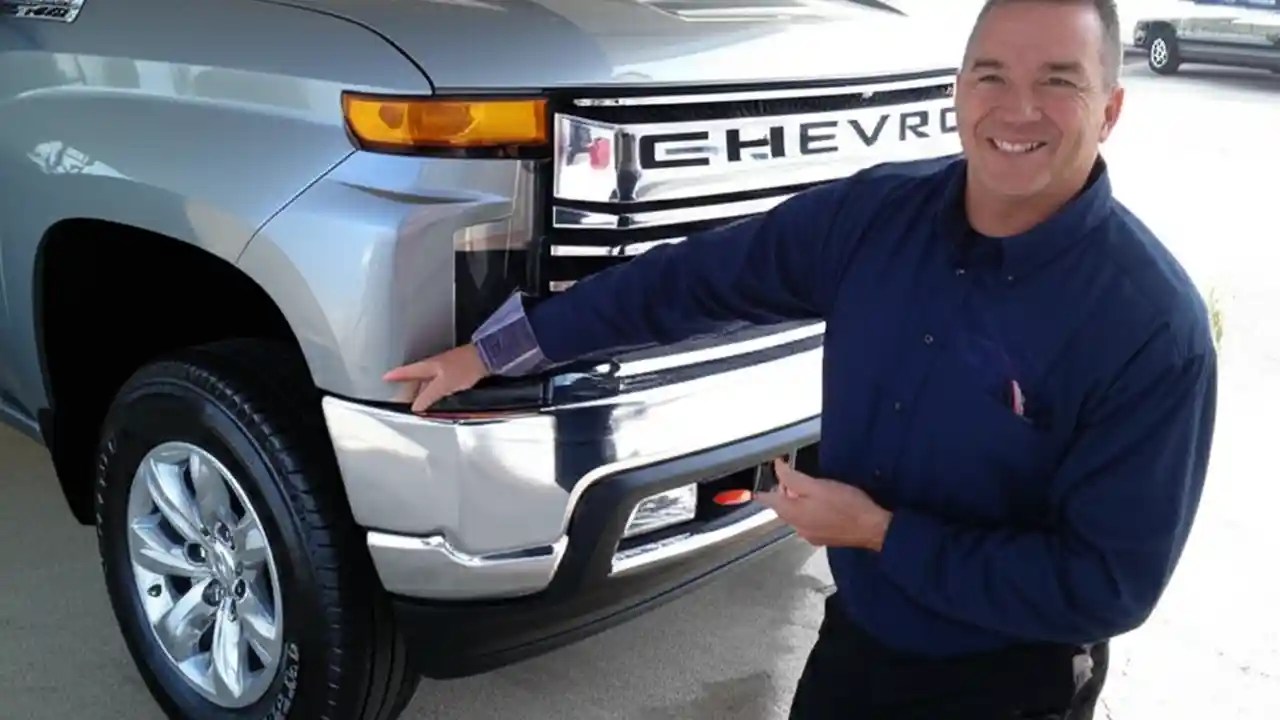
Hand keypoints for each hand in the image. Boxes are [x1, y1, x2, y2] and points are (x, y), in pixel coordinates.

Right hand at [382, 343, 490, 412]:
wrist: (486, 358)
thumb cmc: (466, 366)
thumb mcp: (444, 385)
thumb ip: (428, 396)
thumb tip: (416, 407)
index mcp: (428, 366)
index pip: (406, 372)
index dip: (395, 376)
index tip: (384, 378)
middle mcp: (433, 366)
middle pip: (415, 379)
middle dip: (407, 389)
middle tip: (400, 400)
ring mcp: (443, 370)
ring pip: (426, 383)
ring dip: (421, 393)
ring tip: (417, 405)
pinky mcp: (454, 374)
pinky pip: (437, 385)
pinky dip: (433, 393)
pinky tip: (436, 400)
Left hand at [754, 458, 892, 550]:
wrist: (872, 528)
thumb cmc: (845, 504)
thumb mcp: (817, 486)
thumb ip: (793, 477)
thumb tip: (777, 467)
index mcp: (793, 514)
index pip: (769, 502)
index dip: (763, 491)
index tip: (757, 487)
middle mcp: (798, 528)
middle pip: (782, 509)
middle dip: (783, 493)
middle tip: (791, 477)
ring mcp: (810, 536)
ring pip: (794, 516)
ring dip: (795, 502)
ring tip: (807, 488)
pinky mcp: (823, 538)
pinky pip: (806, 522)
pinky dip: (806, 511)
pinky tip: (819, 504)